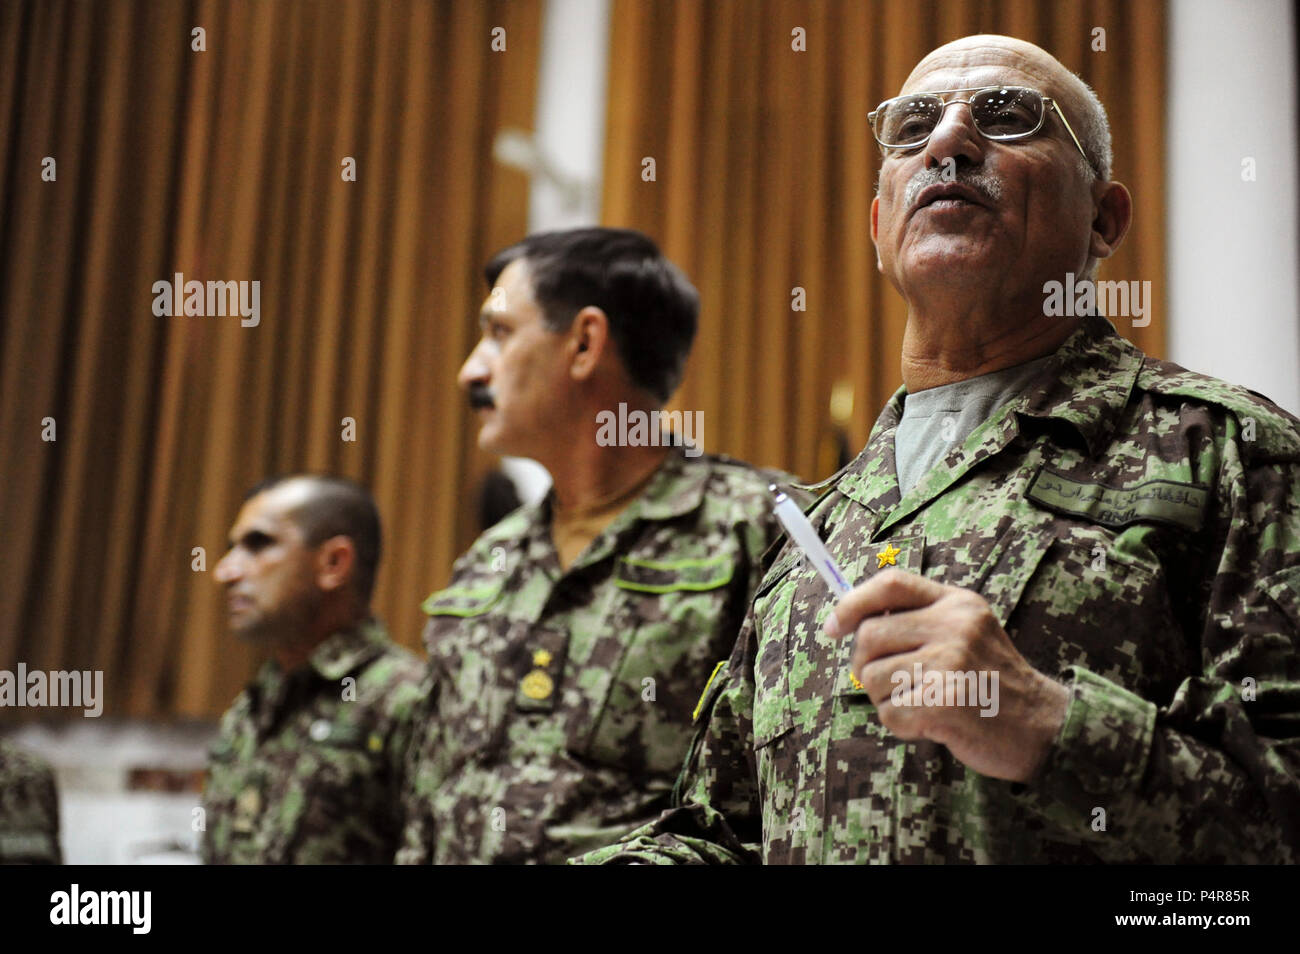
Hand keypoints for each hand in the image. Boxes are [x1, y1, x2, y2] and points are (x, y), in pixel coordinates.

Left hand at [824, 568, 1067, 782]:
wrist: (1042, 727)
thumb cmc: (992, 681)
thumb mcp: (968, 631)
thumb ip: (920, 619)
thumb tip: (850, 621)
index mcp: (957, 603)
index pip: (890, 584)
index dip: (851, 603)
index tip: (832, 627)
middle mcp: (953, 626)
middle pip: (868, 636)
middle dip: (866, 665)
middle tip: (893, 683)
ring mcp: (949, 663)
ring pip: (872, 678)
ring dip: (887, 699)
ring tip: (922, 703)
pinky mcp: (943, 702)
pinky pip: (888, 713)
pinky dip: (901, 725)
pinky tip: (931, 723)